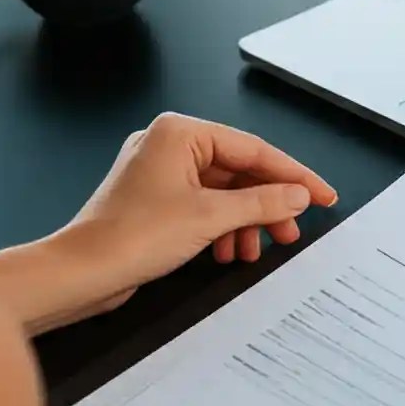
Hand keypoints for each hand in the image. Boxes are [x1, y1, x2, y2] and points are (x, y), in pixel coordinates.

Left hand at [0, 113, 336, 335]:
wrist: (80, 273)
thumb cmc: (134, 236)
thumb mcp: (211, 217)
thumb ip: (263, 202)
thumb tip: (300, 195)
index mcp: (181, 133)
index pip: (254, 150)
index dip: (294, 176)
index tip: (324, 195)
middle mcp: (170, 144)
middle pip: (240, 172)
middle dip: (267, 206)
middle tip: (292, 231)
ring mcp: (161, 172)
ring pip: (224, 192)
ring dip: (246, 222)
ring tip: (259, 249)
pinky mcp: (155, 199)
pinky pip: (204, 206)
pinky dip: (222, 228)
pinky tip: (230, 252)